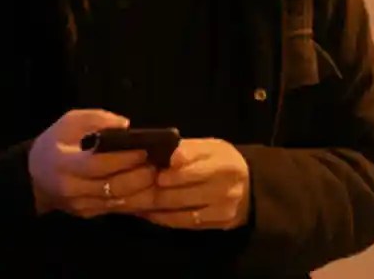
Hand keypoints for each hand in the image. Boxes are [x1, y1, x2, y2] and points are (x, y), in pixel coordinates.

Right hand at [27, 109, 157, 219]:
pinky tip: (148, 187)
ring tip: (158, 175)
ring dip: (142, 190)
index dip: (123, 158)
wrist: (34, 177)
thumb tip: (126, 125)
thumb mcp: (70, 122)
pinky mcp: (89, 214)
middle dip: (139, 176)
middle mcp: (72, 189)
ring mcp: (80, 205)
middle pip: (112, 186)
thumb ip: (97, 119)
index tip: (145, 149)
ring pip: (117, 202)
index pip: (97, 164)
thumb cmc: (55, 143)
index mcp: (63, 164)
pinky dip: (135, 199)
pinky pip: (116, 208)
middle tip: (158, 164)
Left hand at [127, 138, 250, 230]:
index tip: (140, 169)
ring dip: (149, 206)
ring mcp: (222, 210)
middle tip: (122, 188)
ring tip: (127, 200)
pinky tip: (146, 212)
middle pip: (177, 193)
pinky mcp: (216, 225)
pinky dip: (160, 217)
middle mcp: (224, 188)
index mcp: (222, 163)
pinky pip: (182, 223)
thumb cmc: (222, 161)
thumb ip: (186, 150)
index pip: (186, 170)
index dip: (162, 172)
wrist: (251, 187)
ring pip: (177, 211)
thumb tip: (158, 152)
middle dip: (147, 191)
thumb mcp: (209, 147)